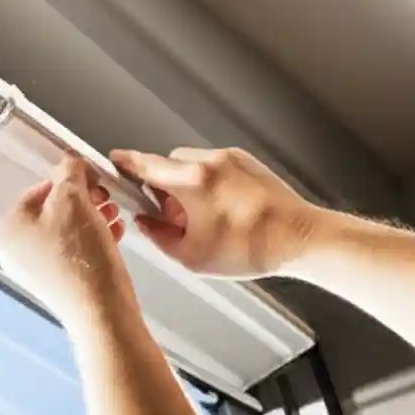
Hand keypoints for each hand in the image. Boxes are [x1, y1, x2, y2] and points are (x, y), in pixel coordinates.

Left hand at [0, 155, 136, 331]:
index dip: (70, 178)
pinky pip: (73, 252)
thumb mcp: (73, 200)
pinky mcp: (57, 285)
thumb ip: (70, 172)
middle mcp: (13, 251)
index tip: (93, 177)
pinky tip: (115, 233)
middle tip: (105, 195)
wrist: (100, 311)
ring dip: (92, 217)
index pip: (39, 189)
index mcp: (7, 228)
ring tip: (114, 213)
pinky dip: (93, 239)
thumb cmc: (80, 255)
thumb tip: (70, 162)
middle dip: (84, 199)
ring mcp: (34, 271)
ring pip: (66, 231)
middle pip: (52, 210)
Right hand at [109, 147, 320, 277]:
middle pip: (168, 164)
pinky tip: (221, 210)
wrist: (300, 238)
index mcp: (192, 182)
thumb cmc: (251, 248)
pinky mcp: (247, 162)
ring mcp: (230, 159)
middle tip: (172, 215)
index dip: (126, 163)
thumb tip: (145, 224)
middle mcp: (209, 162)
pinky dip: (209, 182)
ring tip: (202, 216)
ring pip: (191, 163)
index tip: (114, 161)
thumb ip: (159, 236)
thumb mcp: (192, 256)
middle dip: (163, 186)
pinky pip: (214, 166)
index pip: (146, 164)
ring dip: (187, 184)